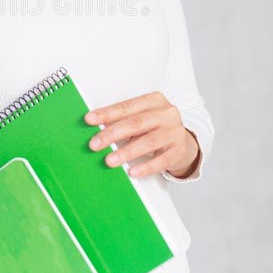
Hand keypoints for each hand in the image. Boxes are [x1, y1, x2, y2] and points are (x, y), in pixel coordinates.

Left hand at [84, 91, 200, 178]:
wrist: (183, 142)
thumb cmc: (156, 127)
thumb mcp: (141, 118)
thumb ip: (122, 120)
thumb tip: (95, 128)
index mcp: (154, 101)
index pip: (127, 107)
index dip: (107, 113)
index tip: (89, 120)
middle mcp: (166, 114)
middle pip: (136, 123)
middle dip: (112, 134)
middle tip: (95, 144)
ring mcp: (175, 132)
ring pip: (148, 142)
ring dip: (126, 152)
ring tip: (110, 160)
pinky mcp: (179, 150)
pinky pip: (161, 160)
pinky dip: (146, 167)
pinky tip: (132, 171)